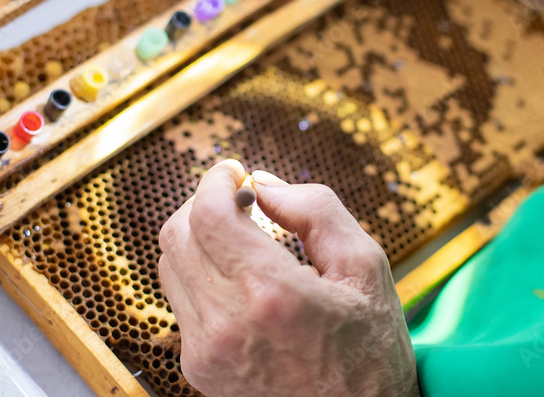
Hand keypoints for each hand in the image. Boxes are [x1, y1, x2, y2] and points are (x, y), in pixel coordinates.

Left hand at [158, 159, 418, 395]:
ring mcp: (205, 353)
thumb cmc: (372, 354)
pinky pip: (182, 303)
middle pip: (177, 235)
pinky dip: (202, 278)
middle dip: (204, 205)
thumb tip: (264, 184)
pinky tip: (242, 283)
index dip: (215, 181)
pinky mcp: (198, 371)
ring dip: (199, 241)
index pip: (207, 215)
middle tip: (239, 201)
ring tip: (242, 241)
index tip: (233, 172)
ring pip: (171, 268)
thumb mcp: (366, 269)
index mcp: (270, 295)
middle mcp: (226, 326)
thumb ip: (316, 211)